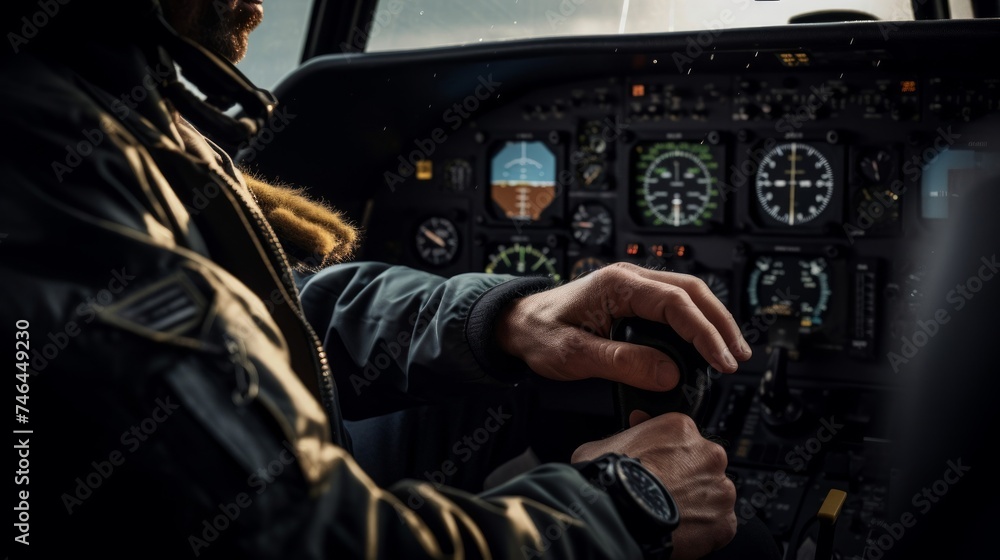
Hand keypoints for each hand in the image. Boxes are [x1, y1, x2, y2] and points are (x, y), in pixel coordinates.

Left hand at [496, 262, 750, 390]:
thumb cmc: (539, 333)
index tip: (721, 361)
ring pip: (688, 296)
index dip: (704, 333)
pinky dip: (696, 323)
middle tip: (738, 357)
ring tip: (730, 353)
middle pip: (692, 291)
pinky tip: (706, 345)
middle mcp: (630, 278)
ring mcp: (633, 287)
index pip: (676, 303)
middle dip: (720, 324)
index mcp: (617, 284)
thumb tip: (669, 374)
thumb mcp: (574, 354)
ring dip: (712, 322)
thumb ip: (622, 363)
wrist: (517, 324)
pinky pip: (674, 305)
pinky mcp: (633, 300)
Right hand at [572, 411, 737, 559]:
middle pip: (702, 465)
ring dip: (697, 504)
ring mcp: (719, 489)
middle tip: (663, 492)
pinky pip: (719, 526)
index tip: (658, 467)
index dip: (668, 455)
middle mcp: (708, 454)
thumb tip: (638, 422)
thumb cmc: (609, 478)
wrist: (616, 515)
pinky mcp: (724, 521)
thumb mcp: (609, 440)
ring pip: (712, 496)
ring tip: (670, 515)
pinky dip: (704, 531)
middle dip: (686, 478)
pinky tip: (680, 531)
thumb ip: (632, 432)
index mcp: (682, 429)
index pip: (683, 439)